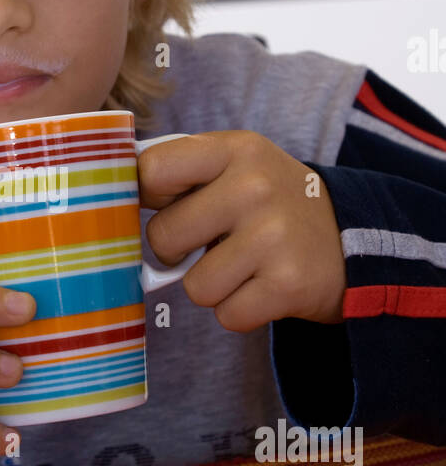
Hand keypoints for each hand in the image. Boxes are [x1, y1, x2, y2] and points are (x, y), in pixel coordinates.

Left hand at [138, 131, 346, 332]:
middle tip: (211, 244)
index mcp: (235, 149)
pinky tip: (263, 288)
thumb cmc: (271, 206)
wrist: (354, 240)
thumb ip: (182, 173)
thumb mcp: (238, 166)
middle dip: (177, 252)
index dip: (144, 197)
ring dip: (212, 286)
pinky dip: (240, 311)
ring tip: (243, 267)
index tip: (162, 206)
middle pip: (162, 238)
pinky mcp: (289, 284)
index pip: (151, 170)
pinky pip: (227, 315)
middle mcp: (254, 186)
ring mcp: (274, 236)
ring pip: (193, 287)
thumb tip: (111, 199)